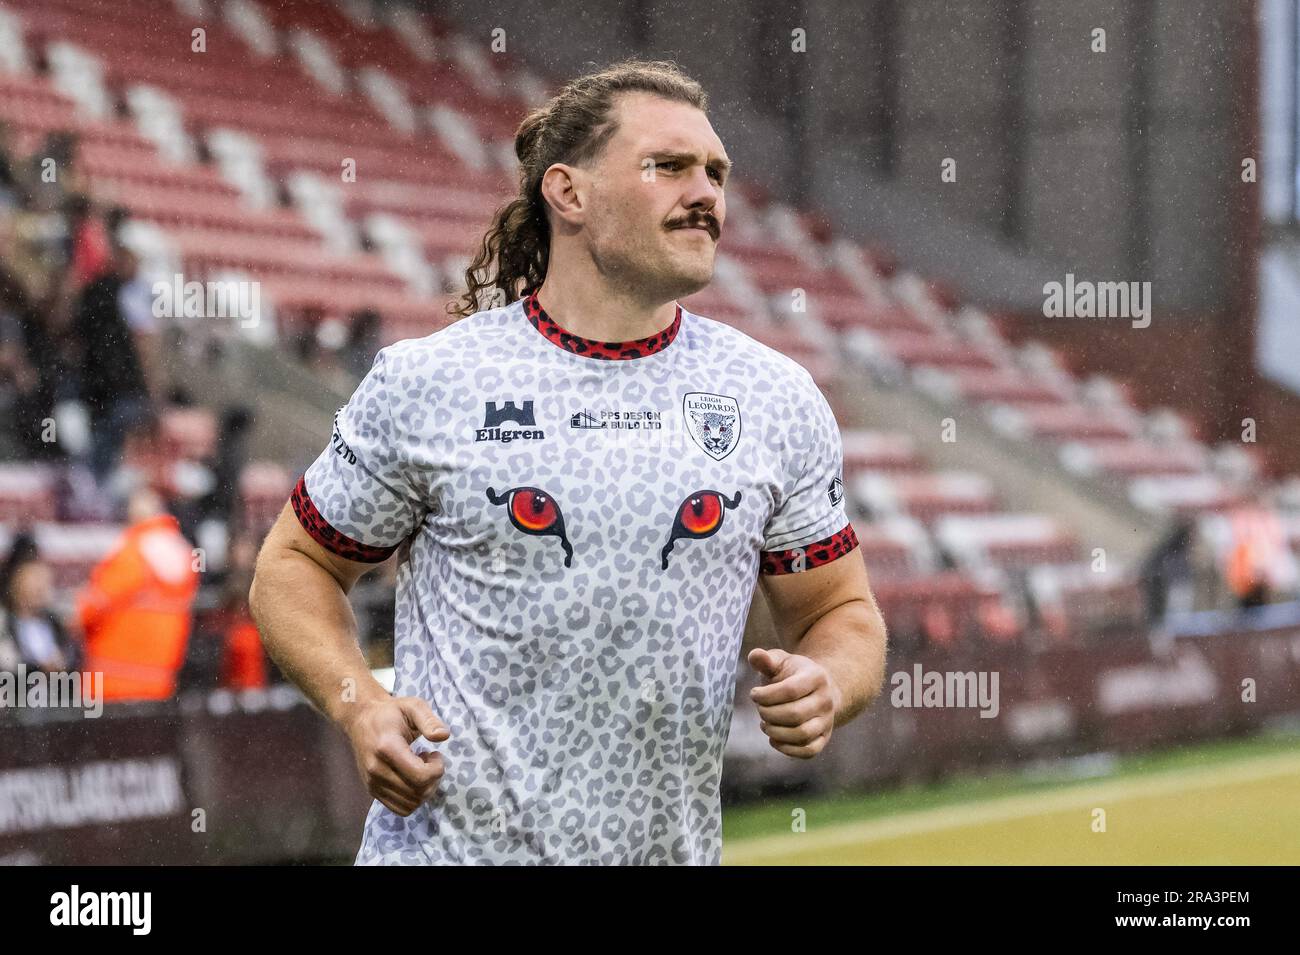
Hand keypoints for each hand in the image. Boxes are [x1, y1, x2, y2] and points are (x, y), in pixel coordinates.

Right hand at [341, 696, 450, 815]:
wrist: (361, 720)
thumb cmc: (391, 712)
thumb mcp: (413, 706)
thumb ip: (429, 720)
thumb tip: (443, 736)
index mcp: (387, 748)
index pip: (420, 776)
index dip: (437, 769)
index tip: (435, 753)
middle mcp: (377, 770)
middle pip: (417, 793)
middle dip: (433, 779)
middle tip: (430, 760)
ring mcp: (373, 783)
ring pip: (411, 804)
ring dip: (424, 790)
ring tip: (420, 769)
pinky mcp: (372, 791)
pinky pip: (400, 809)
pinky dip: (413, 799)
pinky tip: (411, 779)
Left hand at [747, 647, 840, 758]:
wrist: (818, 690)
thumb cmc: (792, 674)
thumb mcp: (781, 661)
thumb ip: (765, 659)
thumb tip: (755, 655)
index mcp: (816, 677)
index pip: (790, 690)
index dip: (767, 695)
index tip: (754, 694)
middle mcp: (826, 700)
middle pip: (795, 714)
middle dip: (769, 714)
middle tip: (760, 709)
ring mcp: (827, 721)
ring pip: (802, 734)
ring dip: (776, 732)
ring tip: (764, 724)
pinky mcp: (824, 738)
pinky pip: (808, 751)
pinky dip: (787, 749)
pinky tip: (773, 739)